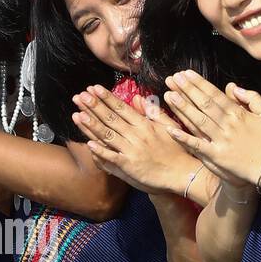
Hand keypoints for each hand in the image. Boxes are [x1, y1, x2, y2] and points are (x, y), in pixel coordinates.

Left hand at [71, 84, 200, 196]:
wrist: (182, 173)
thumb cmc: (176, 149)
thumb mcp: (167, 126)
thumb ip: (152, 111)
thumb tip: (138, 98)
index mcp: (144, 124)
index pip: (121, 108)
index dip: (106, 98)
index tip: (93, 89)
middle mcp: (136, 135)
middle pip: (111, 118)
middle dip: (94, 106)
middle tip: (80, 96)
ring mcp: (132, 150)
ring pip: (108, 135)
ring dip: (92, 125)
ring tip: (78, 114)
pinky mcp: (130, 166)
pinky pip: (112, 157)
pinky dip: (100, 151)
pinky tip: (89, 145)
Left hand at [163, 70, 260, 185]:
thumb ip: (251, 97)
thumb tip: (232, 86)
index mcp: (238, 113)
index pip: (215, 94)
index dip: (199, 83)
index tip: (186, 74)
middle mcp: (227, 125)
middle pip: (203, 104)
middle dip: (187, 90)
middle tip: (173, 78)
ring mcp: (220, 140)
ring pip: (198, 120)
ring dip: (183, 108)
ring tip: (170, 95)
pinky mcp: (215, 156)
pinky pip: (197, 145)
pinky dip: (183, 137)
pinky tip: (170, 129)